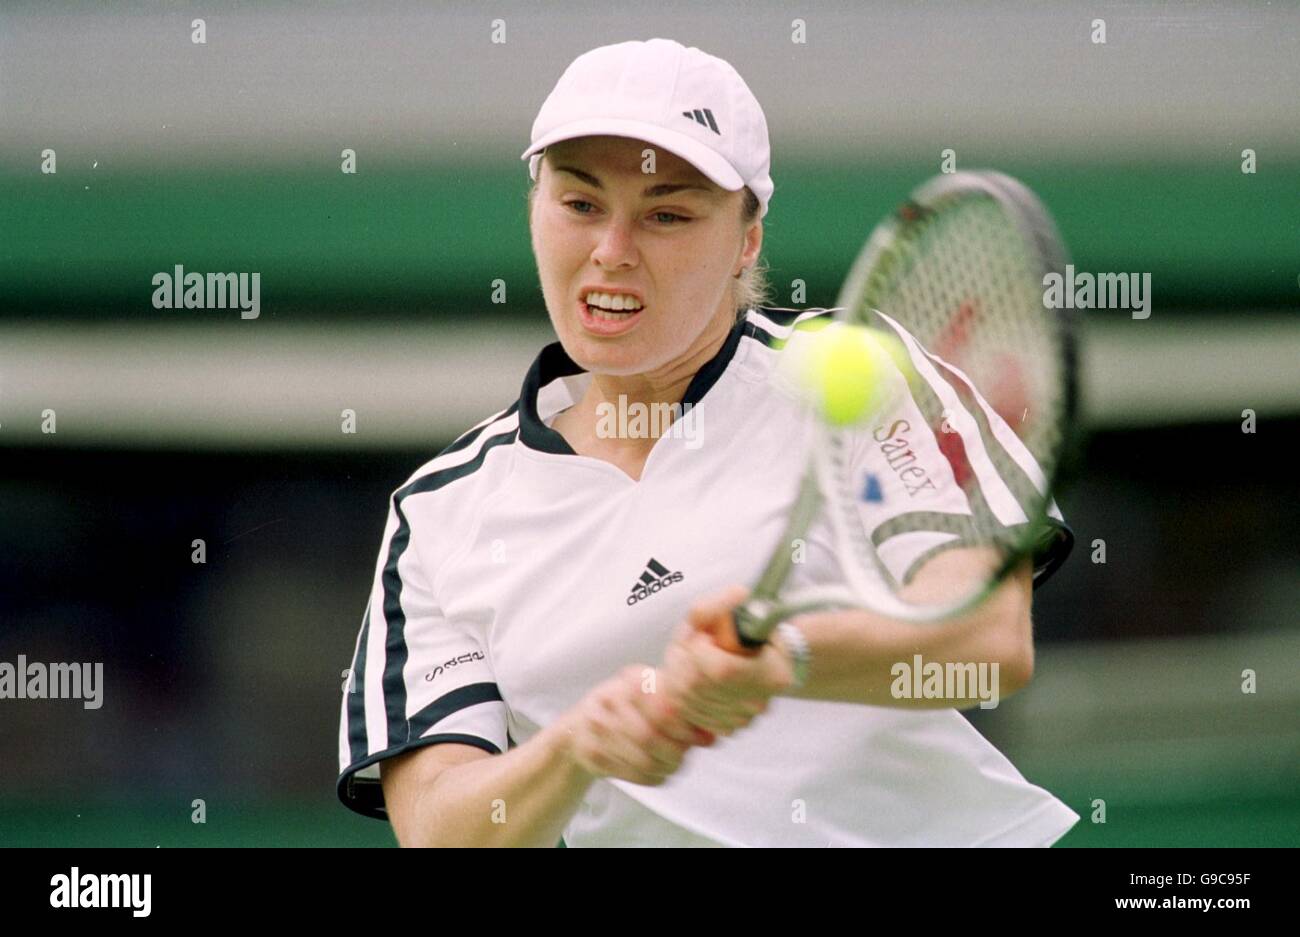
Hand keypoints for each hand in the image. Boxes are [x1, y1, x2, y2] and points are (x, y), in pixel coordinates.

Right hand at [556, 665, 716, 786]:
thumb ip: (684, 712)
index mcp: (633, 678)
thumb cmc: (629, 710)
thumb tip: (712, 737)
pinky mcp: (591, 753)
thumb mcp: (656, 697)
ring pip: (643, 761)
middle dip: (674, 753)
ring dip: (664, 767)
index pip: (666, 711)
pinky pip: (632, 774)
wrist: (581, 728)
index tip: (701, 740)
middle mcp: (610, 698)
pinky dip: (651, 776)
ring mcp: (597, 726)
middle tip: (682, 756)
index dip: (688, 731)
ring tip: (670, 763)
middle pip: (651, 738)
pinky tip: (654, 769)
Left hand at [661, 585, 796, 736]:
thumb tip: (739, 594)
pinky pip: (689, 716)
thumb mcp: (731, 612)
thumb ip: (728, 602)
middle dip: (684, 663)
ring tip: (693, 662)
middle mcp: (760, 702)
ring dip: (679, 678)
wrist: (761, 659)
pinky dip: (683, 697)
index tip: (703, 638)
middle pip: (698, 687)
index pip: (721, 670)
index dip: (701, 651)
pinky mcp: (727, 729)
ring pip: (688, 703)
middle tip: (692, 649)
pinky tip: (694, 681)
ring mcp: (744, 720)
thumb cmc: (744, 633)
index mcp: (771, 671)